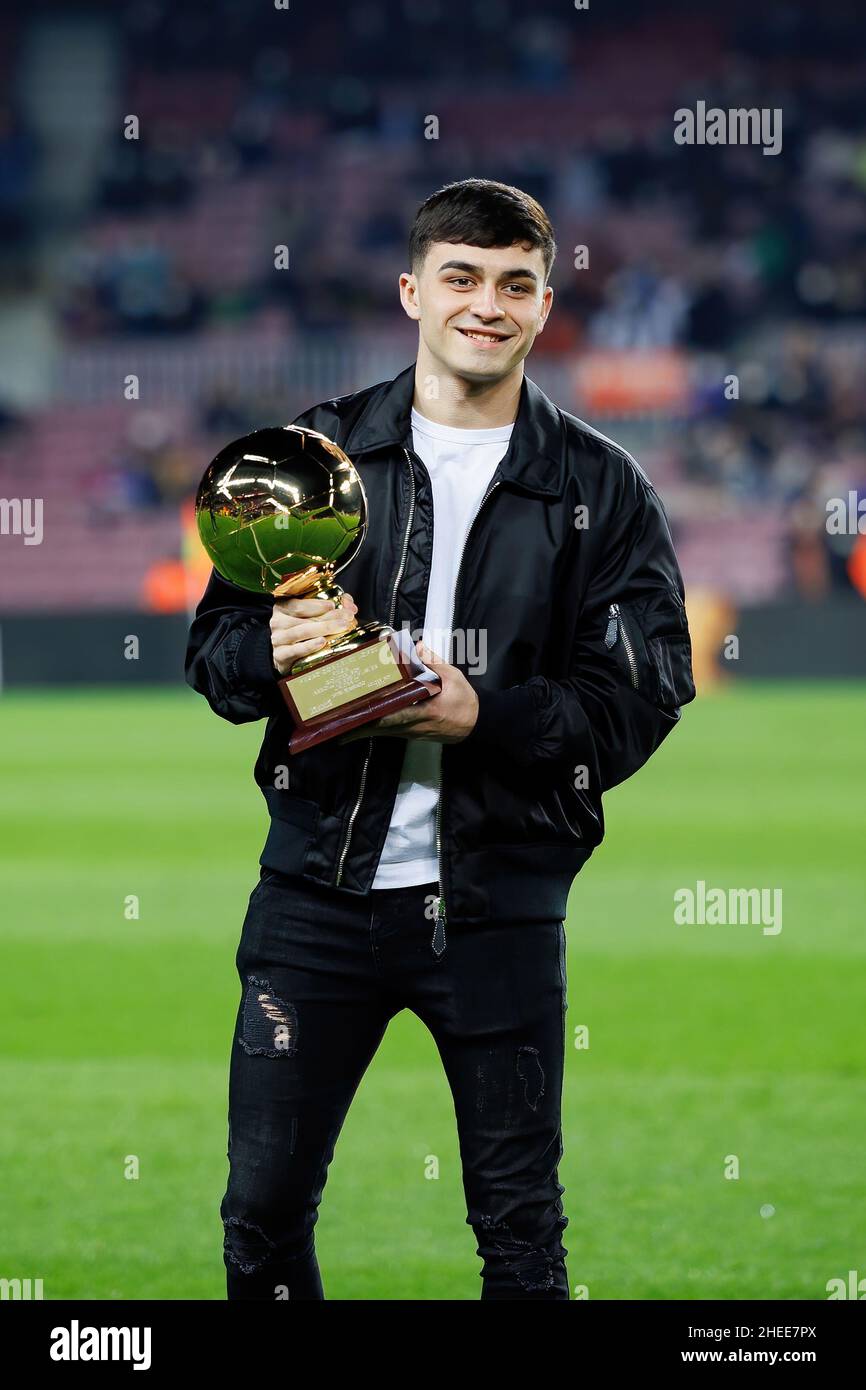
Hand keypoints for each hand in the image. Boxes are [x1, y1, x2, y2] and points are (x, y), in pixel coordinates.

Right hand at [270, 592, 357, 676]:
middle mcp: (278, 622)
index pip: (299, 604)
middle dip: (329, 617)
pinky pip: (296, 650)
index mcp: (283, 607)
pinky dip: (309, 646)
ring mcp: (278, 639)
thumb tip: (350, 605)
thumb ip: (331, 607)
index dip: (317, 604)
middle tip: (348, 616)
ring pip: (302, 631)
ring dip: (324, 628)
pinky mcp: (280, 656)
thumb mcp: (313, 615)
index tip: (333, 604)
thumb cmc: (303, 631)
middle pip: (305, 618)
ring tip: (342, 626)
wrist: (286, 656)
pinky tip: (322, 642)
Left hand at [337, 640, 479, 745]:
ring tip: (339, 725)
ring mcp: (411, 732)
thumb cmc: (464, 701)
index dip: (377, 715)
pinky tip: (358, 724)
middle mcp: (414, 725)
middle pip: (381, 727)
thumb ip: (434, 662)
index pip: (398, 714)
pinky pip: (387, 731)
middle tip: (336, 723)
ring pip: (382, 731)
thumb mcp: (453, 677)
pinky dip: (372, 728)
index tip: (358, 715)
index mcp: (426, 711)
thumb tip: (417, 647)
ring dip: (362, 729)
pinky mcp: (409, 733)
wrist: (476, 724)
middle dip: (358, 726)